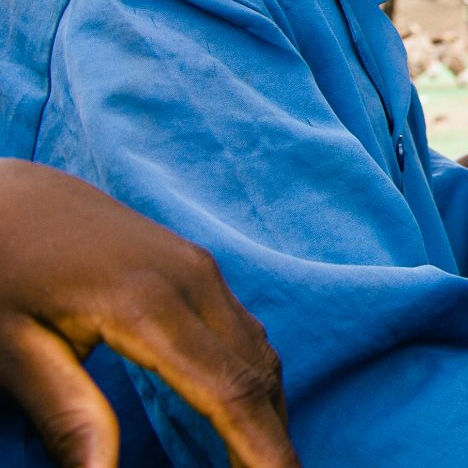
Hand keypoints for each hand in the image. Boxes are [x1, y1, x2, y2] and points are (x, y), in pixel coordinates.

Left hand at [0, 161, 296, 467]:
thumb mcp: (15, 348)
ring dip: (267, 409)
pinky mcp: (194, 264)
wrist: (7, 192)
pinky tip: (240, 408)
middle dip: (274, 438)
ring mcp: (199, 267)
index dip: (261, 447)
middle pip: (258, 373)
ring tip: (261, 460)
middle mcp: (193, 280)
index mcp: (150, 304)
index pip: (230, 390)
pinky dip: (251, 376)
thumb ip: (69, 415)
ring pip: (257, 349)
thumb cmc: (0, 267)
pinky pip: (241, 328)